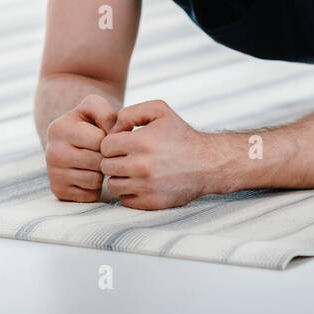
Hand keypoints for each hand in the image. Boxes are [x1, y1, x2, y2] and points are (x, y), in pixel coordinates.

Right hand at [44, 94, 117, 201]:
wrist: (69, 141)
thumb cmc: (87, 123)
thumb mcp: (94, 107)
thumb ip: (107, 113)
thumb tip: (114, 136)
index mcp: (59, 129)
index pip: (99, 141)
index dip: (107, 139)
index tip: (103, 136)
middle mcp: (52, 153)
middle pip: (97, 162)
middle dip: (105, 157)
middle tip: (101, 151)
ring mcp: (53, 174)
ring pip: (95, 180)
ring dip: (101, 173)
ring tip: (95, 162)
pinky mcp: (59, 191)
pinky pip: (90, 195)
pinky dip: (95, 187)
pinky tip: (89, 174)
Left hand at [100, 99, 215, 209]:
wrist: (208, 163)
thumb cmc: (181, 135)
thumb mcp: (160, 111)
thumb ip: (130, 113)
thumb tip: (111, 130)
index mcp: (142, 142)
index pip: (105, 146)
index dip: (112, 143)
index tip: (124, 143)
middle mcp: (143, 166)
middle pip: (106, 166)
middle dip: (114, 160)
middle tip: (128, 157)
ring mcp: (147, 187)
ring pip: (113, 185)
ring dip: (120, 177)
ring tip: (134, 170)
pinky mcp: (152, 202)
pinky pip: (125, 200)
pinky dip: (130, 192)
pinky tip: (142, 183)